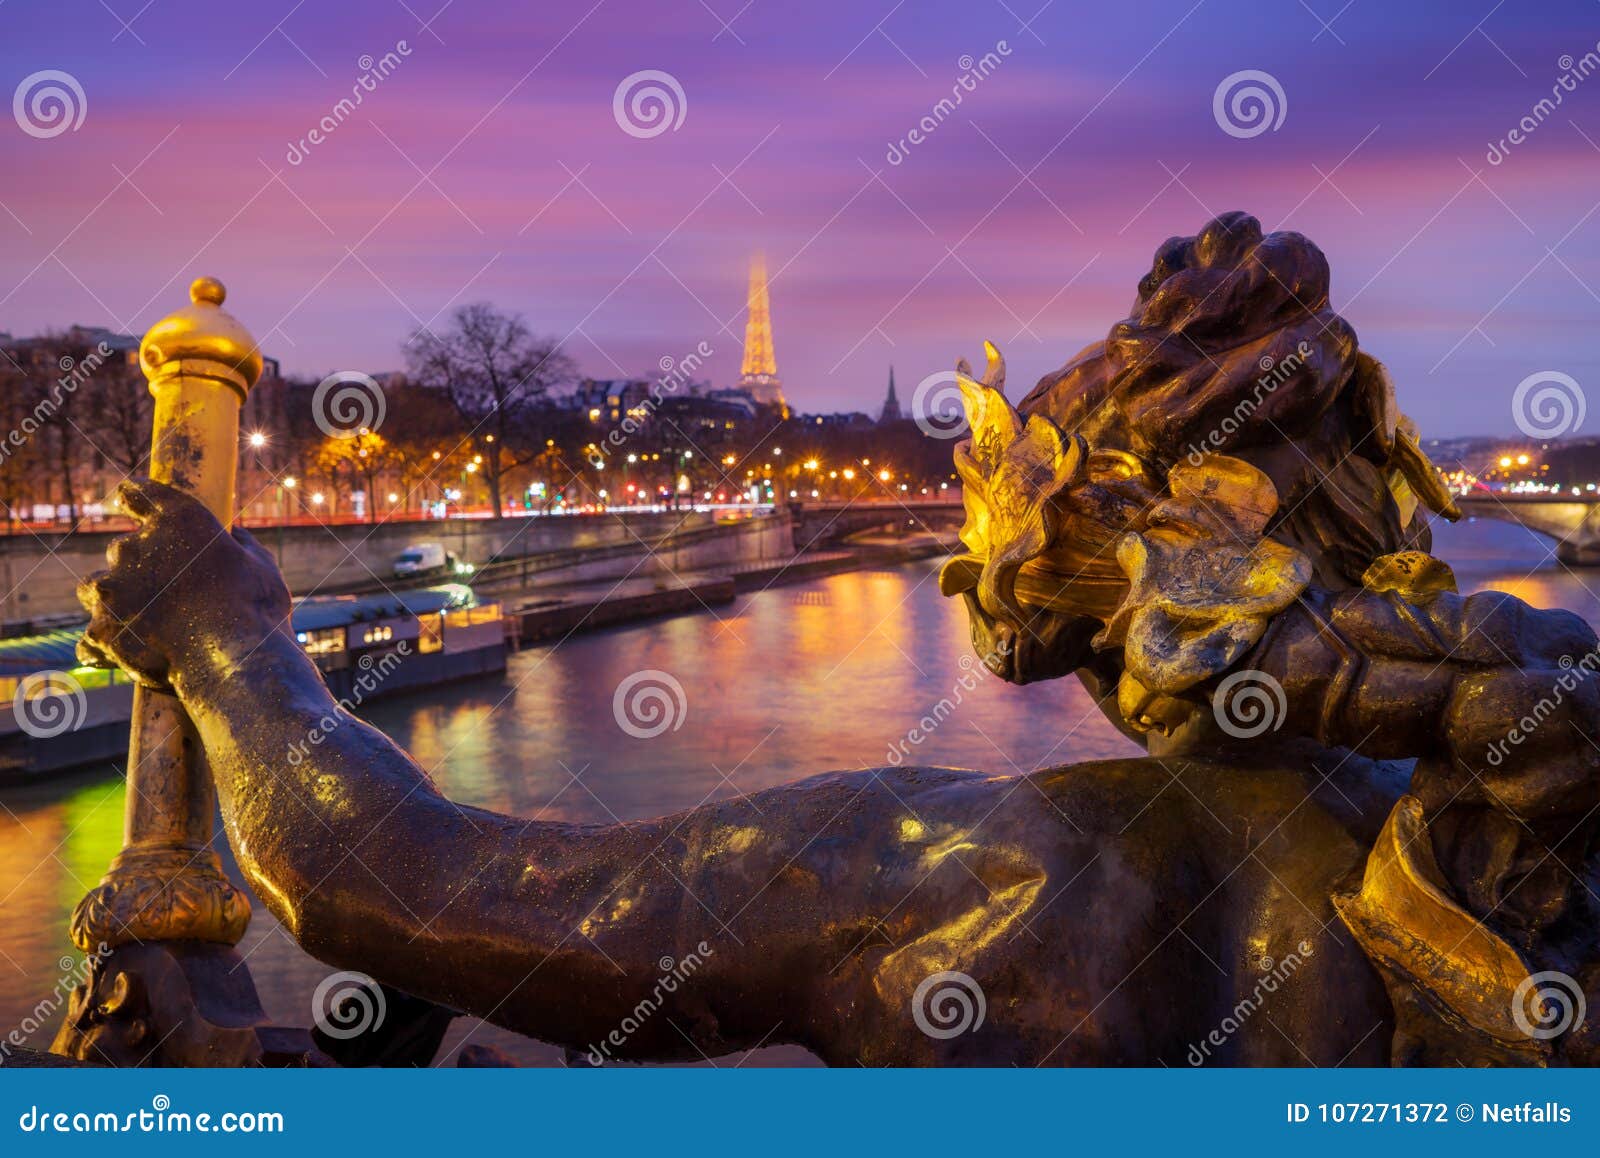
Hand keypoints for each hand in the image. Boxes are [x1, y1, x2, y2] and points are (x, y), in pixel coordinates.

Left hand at [76, 478, 291, 690]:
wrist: (235, 661)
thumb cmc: (255, 608)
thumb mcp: (261, 566)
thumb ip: (241, 545)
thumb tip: (235, 536)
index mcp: (176, 520)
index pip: (139, 493)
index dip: (134, 498)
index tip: (130, 501)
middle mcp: (135, 548)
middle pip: (122, 549)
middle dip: (139, 566)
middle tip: (166, 589)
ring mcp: (112, 590)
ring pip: (96, 588)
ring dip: (114, 599)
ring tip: (142, 620)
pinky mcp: (103, 631)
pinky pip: (91, 637)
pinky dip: (104, 643)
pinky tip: (120, 651)